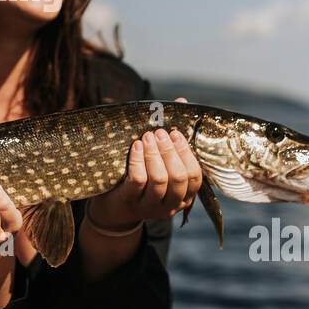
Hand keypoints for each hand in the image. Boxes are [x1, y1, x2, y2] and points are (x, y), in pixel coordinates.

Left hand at [87, 105, 201, 231]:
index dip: (186, 153)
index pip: (194, 176)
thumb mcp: (160, 161)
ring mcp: (151, 206)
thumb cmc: (143, 177)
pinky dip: (138, 160)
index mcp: (185, 195)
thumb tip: (181, 102)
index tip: (176, 133)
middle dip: (170, 151)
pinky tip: (136, 147)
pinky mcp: (131, 203)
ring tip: (147, 136)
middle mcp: (171, 204)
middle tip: (159, 132)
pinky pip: (138, 180)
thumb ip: (172, 135)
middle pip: (178, 177)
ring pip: (159, 179)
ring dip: (154, 154)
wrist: (114, 206)